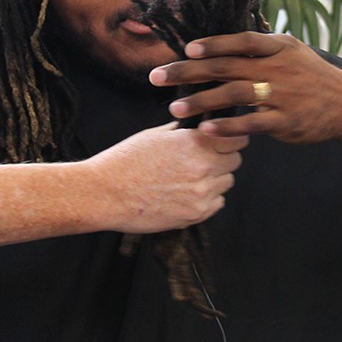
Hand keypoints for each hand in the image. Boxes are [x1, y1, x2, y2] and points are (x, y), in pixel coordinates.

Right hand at [82, 123, 246, 232]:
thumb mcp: (154, 135)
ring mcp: (201, 193)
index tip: (224, 141)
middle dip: (223, 158)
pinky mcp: (195, 214)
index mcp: (194, 142)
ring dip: (215, 179)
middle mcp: (203, 167)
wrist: (105, 193)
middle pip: (235, 161)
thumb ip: (182, 131)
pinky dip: (208, 198)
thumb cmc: (124, 162)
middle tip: (205, 160)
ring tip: (191, 178)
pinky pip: (217, 203)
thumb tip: (195, 127)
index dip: (230, 138)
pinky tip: (187, 193)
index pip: (236, 138)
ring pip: (227, 182)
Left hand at [149, 31, 341, 156]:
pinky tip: (205, 130)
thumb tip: (227, 38)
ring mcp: (281, 95)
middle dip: (188, 72)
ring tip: (174, 109)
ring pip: (233, 95)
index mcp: (277, 48)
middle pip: (226, 67)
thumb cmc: (314, 77)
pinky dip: (226, 126)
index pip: (240, 42)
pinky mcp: (283, 121)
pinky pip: (250, 123)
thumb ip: (261, 46)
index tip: (187, 49)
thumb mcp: (292, 51)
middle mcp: (277, 68)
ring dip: (200, 101)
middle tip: (156, 77)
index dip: (213, 44)